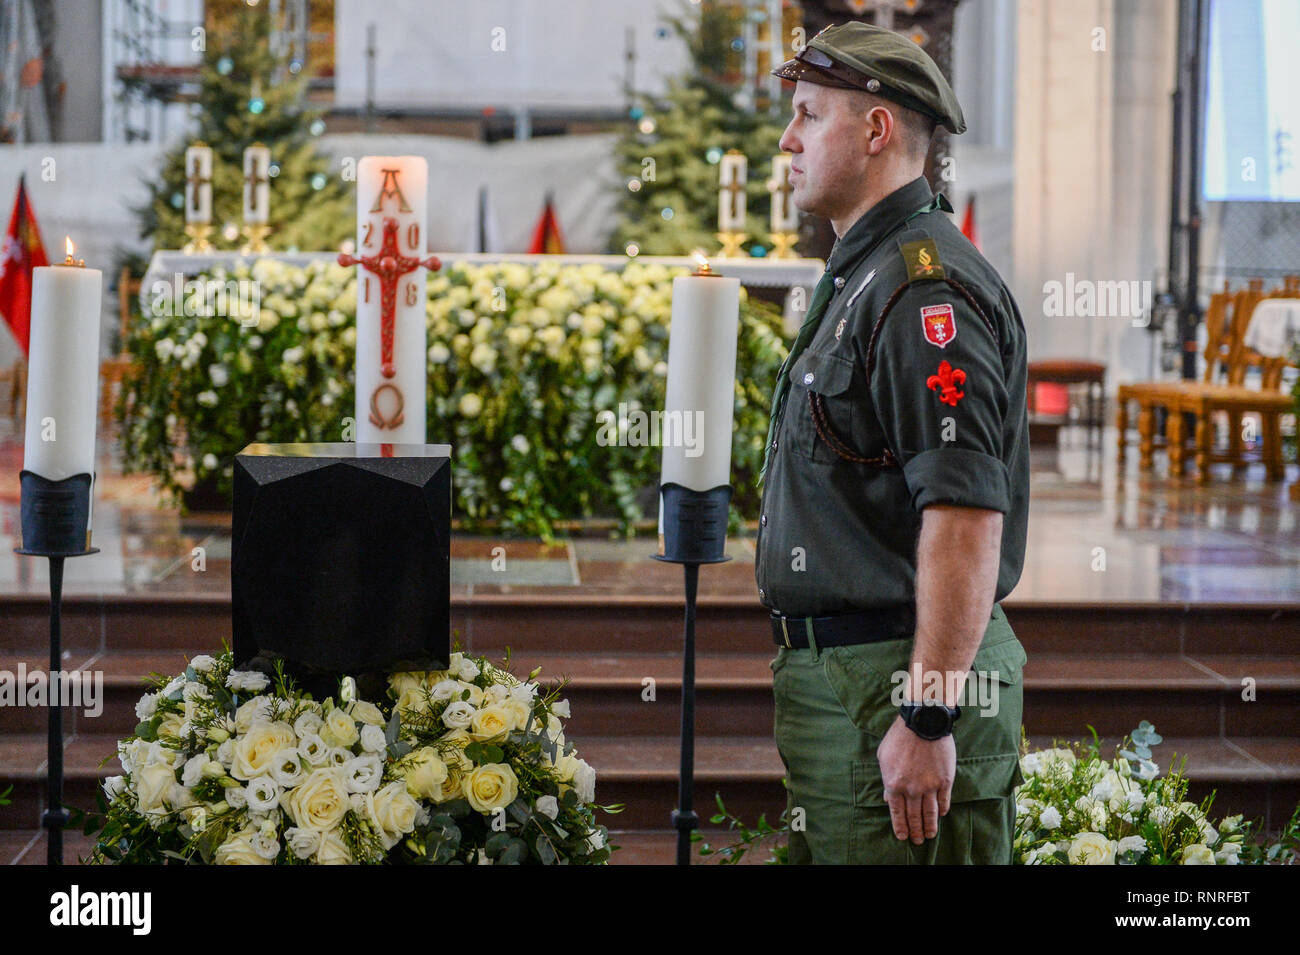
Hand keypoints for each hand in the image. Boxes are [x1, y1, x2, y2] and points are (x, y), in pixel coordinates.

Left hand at [876, 715, 955, 843]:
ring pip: (930, 813)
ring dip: (930, 826)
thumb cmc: (899, 738)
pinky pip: (944, 801)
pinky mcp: (945, 780)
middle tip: (918, 841)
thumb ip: (887, 780)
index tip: (903, 836)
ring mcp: (930, 786)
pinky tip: (941, 815)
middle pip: (914, 816)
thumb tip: (889, 798)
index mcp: (894, 784)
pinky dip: (942, 811)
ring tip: (930, 835)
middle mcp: (912, 789)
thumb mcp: (883, 758)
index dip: (900, 826)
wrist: (923, 723)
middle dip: (916, 831)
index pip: (897, 813)